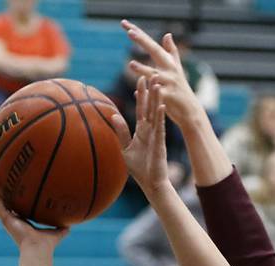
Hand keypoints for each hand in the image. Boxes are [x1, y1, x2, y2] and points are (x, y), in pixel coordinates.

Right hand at [0, 175, 68, 249]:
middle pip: (0, 203)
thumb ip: (62, 228)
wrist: (39, 248)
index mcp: (21, 222)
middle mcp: (11, 220)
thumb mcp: (57, 232)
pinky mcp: (4, 218)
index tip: (9, 189)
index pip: (12, 208)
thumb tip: (72, 225)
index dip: (9, 199)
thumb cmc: (47, 244)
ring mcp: (6, 219)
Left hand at [111, 76, 169, 194]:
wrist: (151, 183)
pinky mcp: (160, 143)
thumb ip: (121, 132)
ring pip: (156, 113)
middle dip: (151, 90)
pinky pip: (160, 127)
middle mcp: (151, 130)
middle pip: (151, 106)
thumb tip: (113, 115)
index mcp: (142, 130)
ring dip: (157, 99)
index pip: (142, 108)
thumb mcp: (125, 148)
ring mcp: (156, 135)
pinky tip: (161, 105)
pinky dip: (160, 116)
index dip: (141, 93)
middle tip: (152, 73)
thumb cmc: (140, 169)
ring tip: (158, 84)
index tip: (141, 78)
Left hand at [120, 20, 204, 131]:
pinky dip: (148, 93)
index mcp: (169, 62)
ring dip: (143, 70)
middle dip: (143, 41)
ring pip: (154, 74)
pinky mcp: (169, 97)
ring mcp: (170, 83)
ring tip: (131, 64)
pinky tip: (136, 92)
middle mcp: (170, 69)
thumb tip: (167, 34)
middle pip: (155, 52)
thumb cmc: (180, 90)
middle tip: (130, 32)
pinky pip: (156, 94)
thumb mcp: (177, 69)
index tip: (126, 24)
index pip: (152, 45)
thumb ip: (172, 52)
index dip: (140, 35)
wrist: (190, 111)